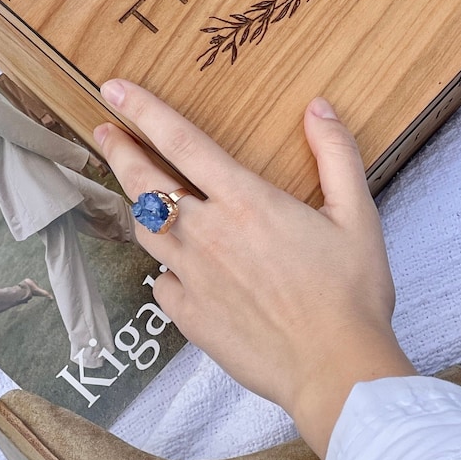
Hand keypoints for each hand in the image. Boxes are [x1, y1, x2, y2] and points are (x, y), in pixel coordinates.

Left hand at [93, 82, 414, 456]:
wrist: (334, 370)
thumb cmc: (350, 293)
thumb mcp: (358, 214)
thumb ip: (336, 154)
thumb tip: (318, 107)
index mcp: (246, 202)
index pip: (182, 142)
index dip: (144, 110)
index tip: (114, 89)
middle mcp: (209, 235)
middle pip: (146, 183)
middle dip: (119, 151)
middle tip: (103, 130)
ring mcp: (193, 279)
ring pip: (145, 230)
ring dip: (134, 202)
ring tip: (131, 187)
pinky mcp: (190, 318)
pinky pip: (160, 282)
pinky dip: (162, 266)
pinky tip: (169, 264)